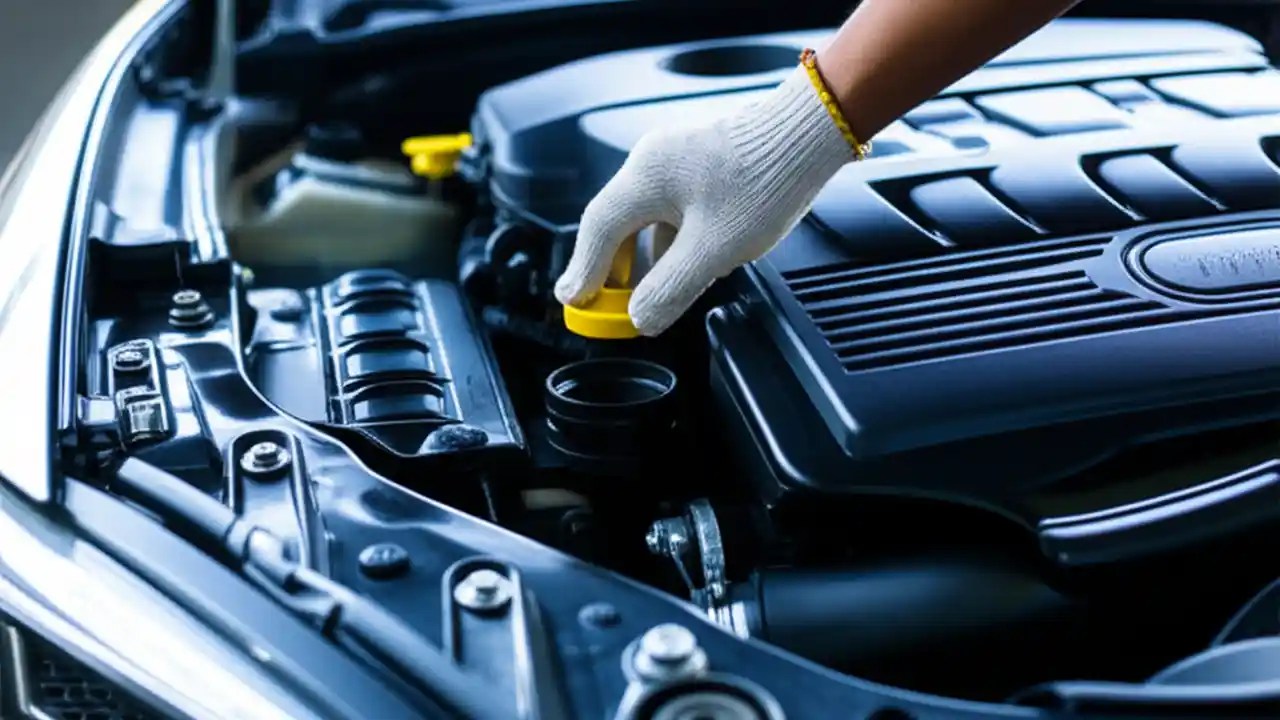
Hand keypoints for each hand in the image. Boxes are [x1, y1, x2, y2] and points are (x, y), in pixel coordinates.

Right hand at [553, 66, 854, 335]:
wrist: (811, 134)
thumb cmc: (765, 181)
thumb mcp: (714, 250)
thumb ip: (671, 288)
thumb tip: (641, 319)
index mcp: (646, 177)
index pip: (598, 230)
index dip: (583, 271)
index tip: (573, 301)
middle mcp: (654, 163)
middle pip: (617, 224)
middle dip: (612, 269)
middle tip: (607, 306)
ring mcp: (679, 162)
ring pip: (649, 219)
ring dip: (646, 259)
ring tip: (650, 295)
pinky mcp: (704, 167)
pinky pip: (674, 211)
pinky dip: (672, 243)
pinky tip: (689, 266)